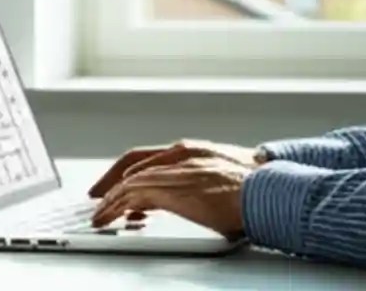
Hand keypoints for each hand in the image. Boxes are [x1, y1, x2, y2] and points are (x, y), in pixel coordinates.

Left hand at [91, 155, 251, 239]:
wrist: (266, 189)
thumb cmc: (256, 186)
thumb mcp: (225, 176)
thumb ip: (205, 181)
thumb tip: (199, 198)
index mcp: (193, 150)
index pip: (151, 156)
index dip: (130, 170)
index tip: (118, 182)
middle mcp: (179, 154)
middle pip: (133, 163)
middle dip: (111, 180)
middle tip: (98, 196)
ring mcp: (173, 170)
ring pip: (128, 182)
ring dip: (110, 199)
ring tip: (100, 214)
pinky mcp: (169, 188)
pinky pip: (131, 196)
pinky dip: (115, 206)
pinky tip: (109, 216)